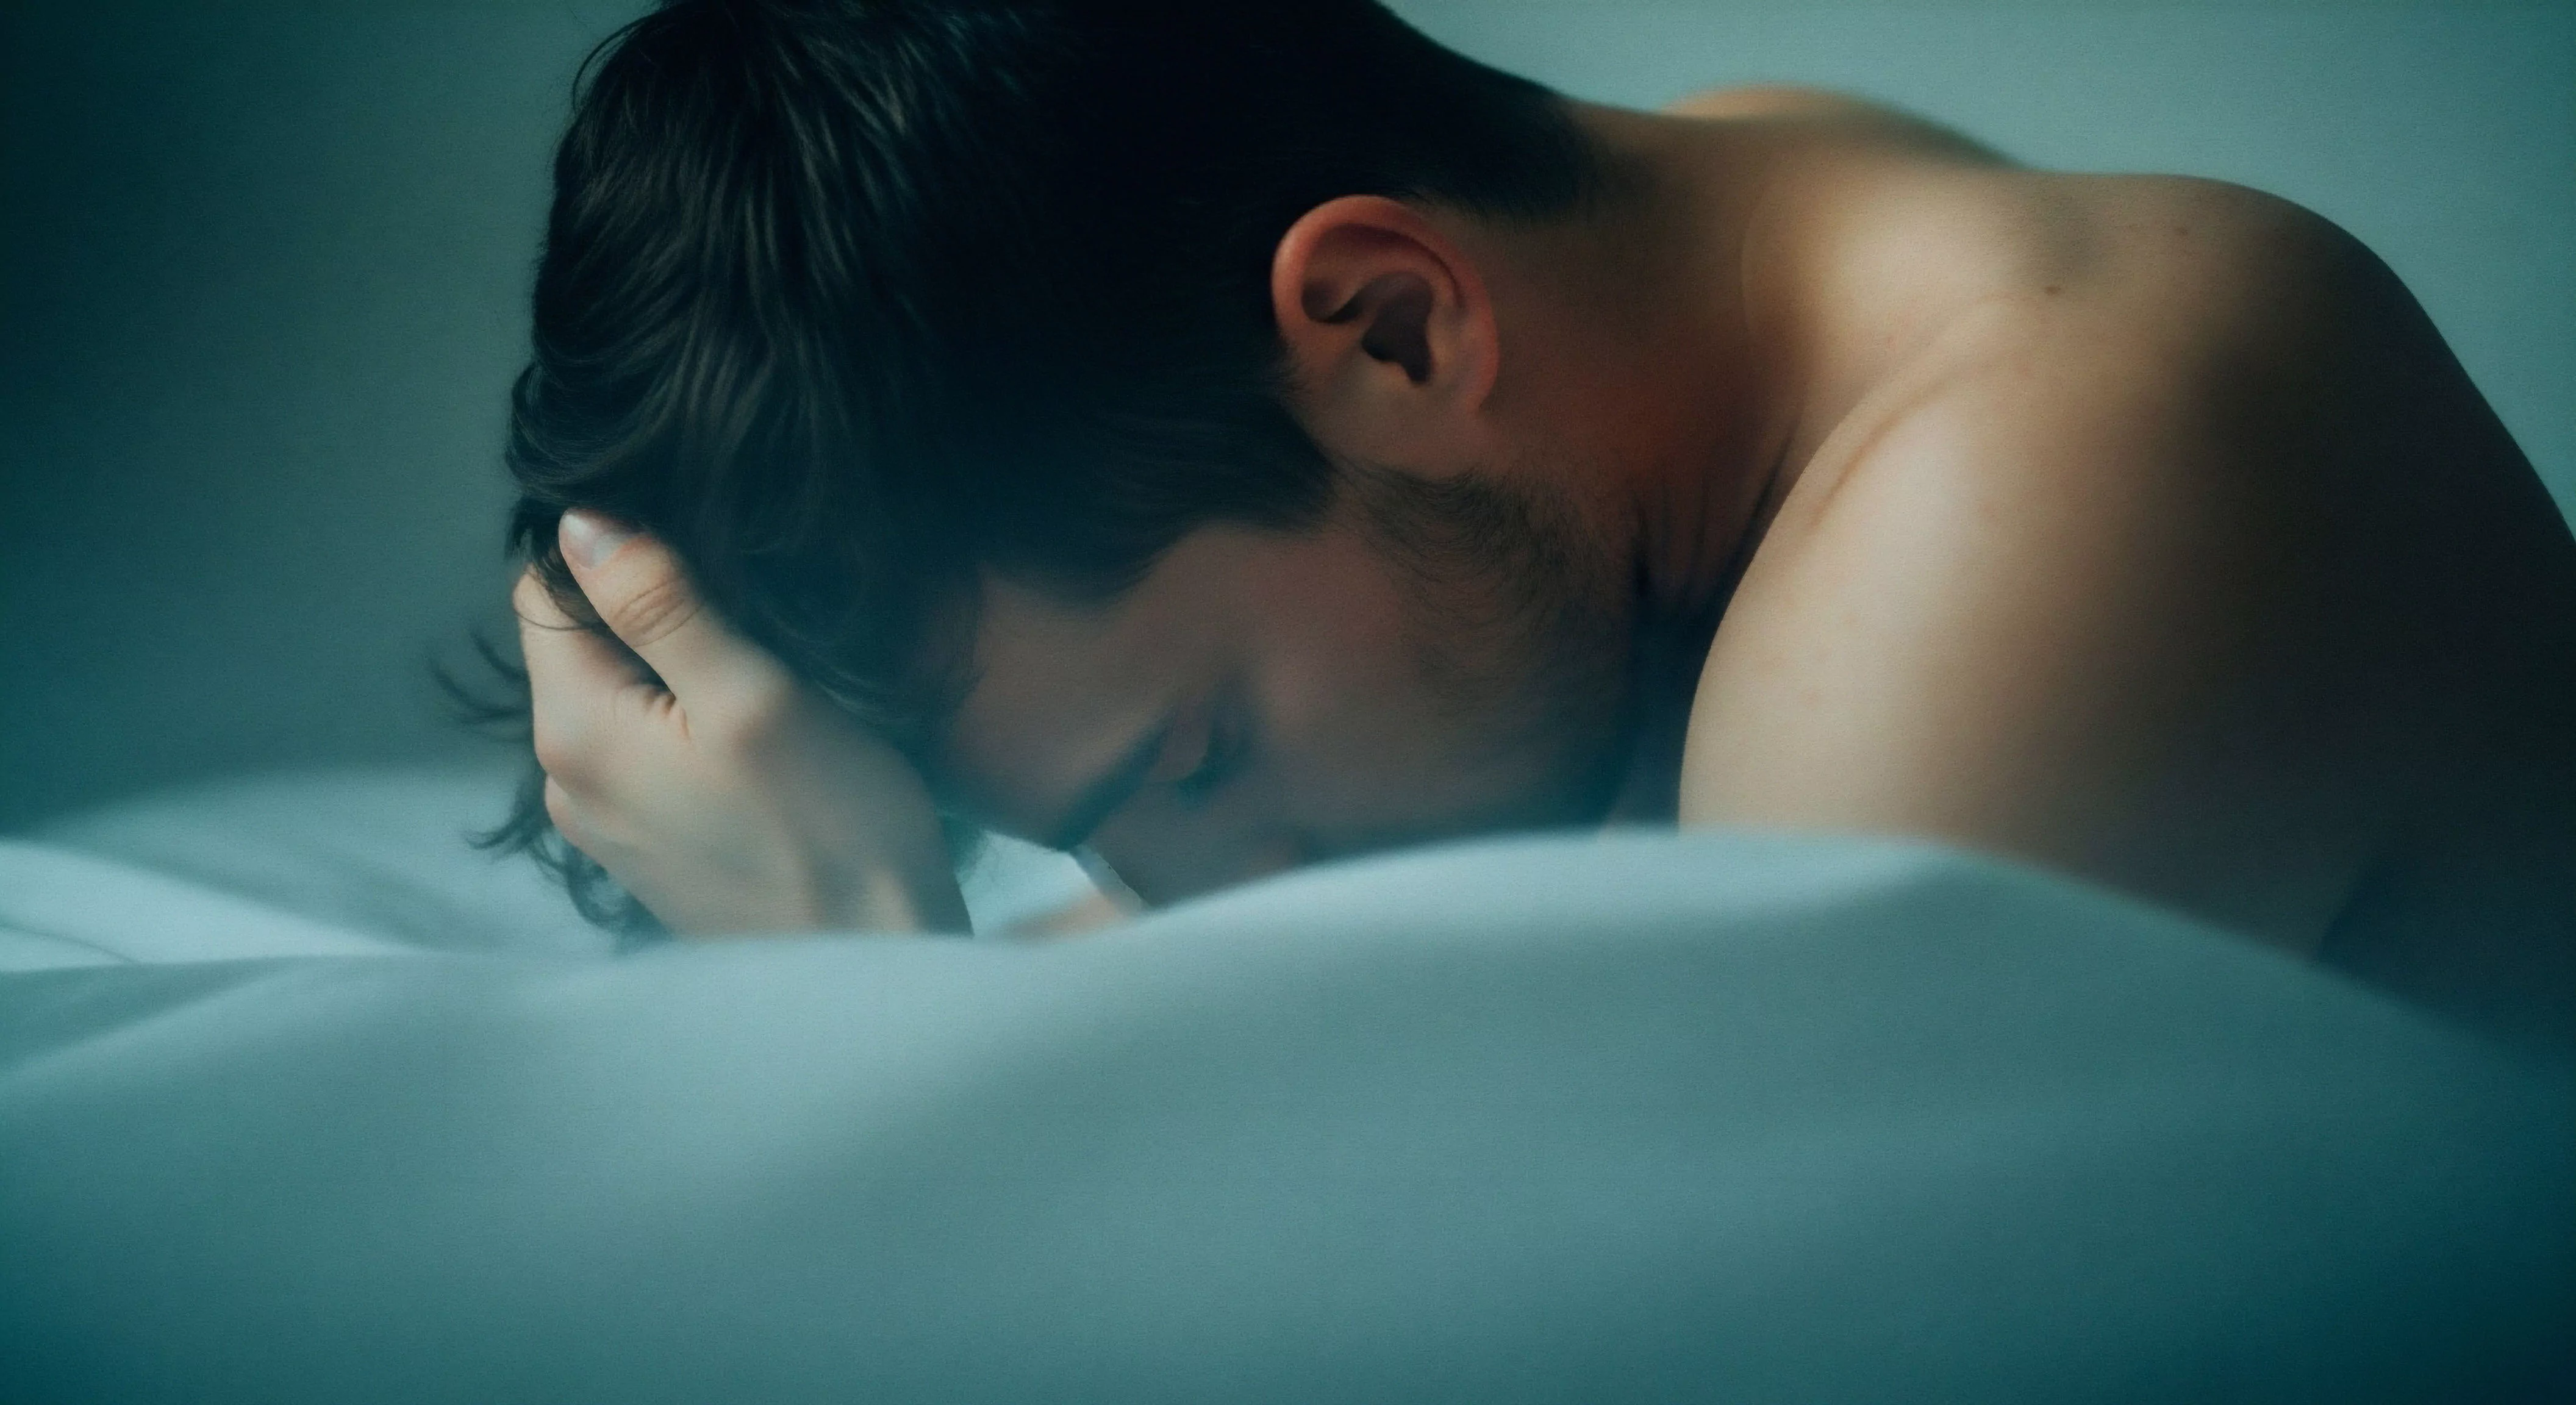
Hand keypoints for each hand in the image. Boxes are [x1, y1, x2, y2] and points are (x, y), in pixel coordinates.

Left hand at [514, 510, 968, 935]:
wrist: (872, 965)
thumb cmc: (831, 829)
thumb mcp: (752, 694)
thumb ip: (659, 604)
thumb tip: (576, 524)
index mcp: (574, 730)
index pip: (540, 592)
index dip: (612, 546)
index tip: (698, 547)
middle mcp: (565, 778)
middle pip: (577, 645)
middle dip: (643, 607)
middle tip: (747, 603)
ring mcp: (604, 822)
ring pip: (614, 698)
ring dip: (669, 666)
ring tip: (759, 667)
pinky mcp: (649, 850)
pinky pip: (643, 751)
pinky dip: (683, 721)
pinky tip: (753, 735)